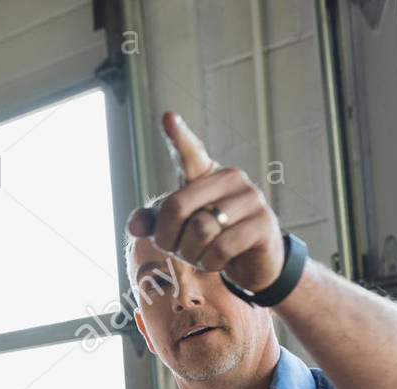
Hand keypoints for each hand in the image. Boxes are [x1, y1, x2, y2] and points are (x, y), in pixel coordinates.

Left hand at [127, 111, 283, 293]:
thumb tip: (134, 227)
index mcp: (206, 174)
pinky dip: (210, 262)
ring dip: (190, 254)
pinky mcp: (262, 224)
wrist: (253, 262)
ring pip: (200, 230)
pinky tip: (217, 260)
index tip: (168, 117)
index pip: (189, 153)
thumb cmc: (210, 239)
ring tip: (200, 254)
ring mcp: (250, 198)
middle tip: (176, 248)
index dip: (178, 136)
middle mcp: (230, 178)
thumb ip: (153, 224)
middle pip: (176, 207)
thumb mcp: (178, 229)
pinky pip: (220, 248)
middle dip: (168, 238)